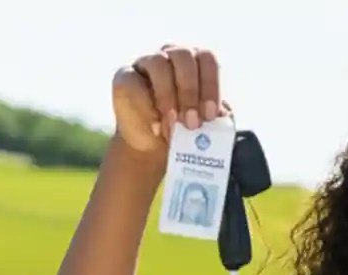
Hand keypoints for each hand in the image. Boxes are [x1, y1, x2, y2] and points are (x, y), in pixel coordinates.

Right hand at [111, 44, 229, 153]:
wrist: (154, 145)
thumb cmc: (184, 129)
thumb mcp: (205, 125)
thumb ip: (216, 118)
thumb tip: (222, 115)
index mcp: (196, 62)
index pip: (207, 60)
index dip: (210, 86)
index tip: (210, 115)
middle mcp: (172, 56)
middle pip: (184, 57)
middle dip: (190, 92)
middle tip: (191, 123)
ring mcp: (146, 62)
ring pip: (159, 65)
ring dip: (168, 98)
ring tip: (173, 127)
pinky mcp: (125, 77)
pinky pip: (133, 82)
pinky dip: (146, 107)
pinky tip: (156, 128)